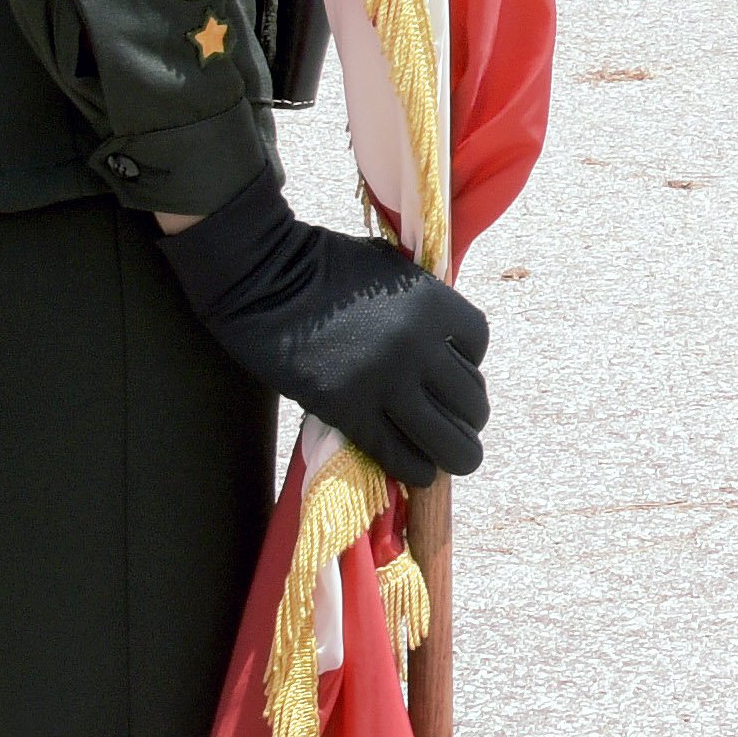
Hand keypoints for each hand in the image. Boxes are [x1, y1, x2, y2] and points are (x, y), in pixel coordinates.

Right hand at [154, 176, 490, 483]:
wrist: (259, 278)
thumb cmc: (322, 265)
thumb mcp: (391, 271)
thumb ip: (423, 306)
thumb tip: (447, 346)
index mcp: (432, 302)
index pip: (478, 345)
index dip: (468, 362)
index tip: (451, 371)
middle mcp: (417, 344)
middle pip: (469, 399)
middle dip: (467, 415)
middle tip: (456, 424)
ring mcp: (383, 381)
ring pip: (444, 438)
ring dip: (453, 452)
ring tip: (448, 457)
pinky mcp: (346, 409)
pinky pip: (397, 453)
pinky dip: (413, 468)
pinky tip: (416, 471)